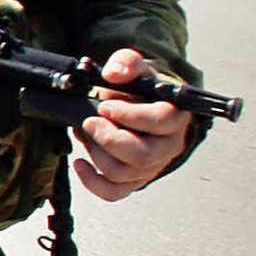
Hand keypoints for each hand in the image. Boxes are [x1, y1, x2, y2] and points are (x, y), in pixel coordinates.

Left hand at [72, 45, 193, 200]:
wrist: (140, 105)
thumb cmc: (139, 88)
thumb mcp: (136, 68)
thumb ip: (126, 63)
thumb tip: (113, 74)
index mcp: (175, 116)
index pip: (160, 121)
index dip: (130, 115)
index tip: (105, 106)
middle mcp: (169, 145)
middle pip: (142, 155)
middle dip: (109, 139)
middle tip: (90, 122)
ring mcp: (152, 165)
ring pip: (124, 174)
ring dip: (97, 155)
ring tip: (86, 133)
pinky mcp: (135, 179)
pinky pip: (114, 192)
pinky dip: (92, 182)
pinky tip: (79, 162)